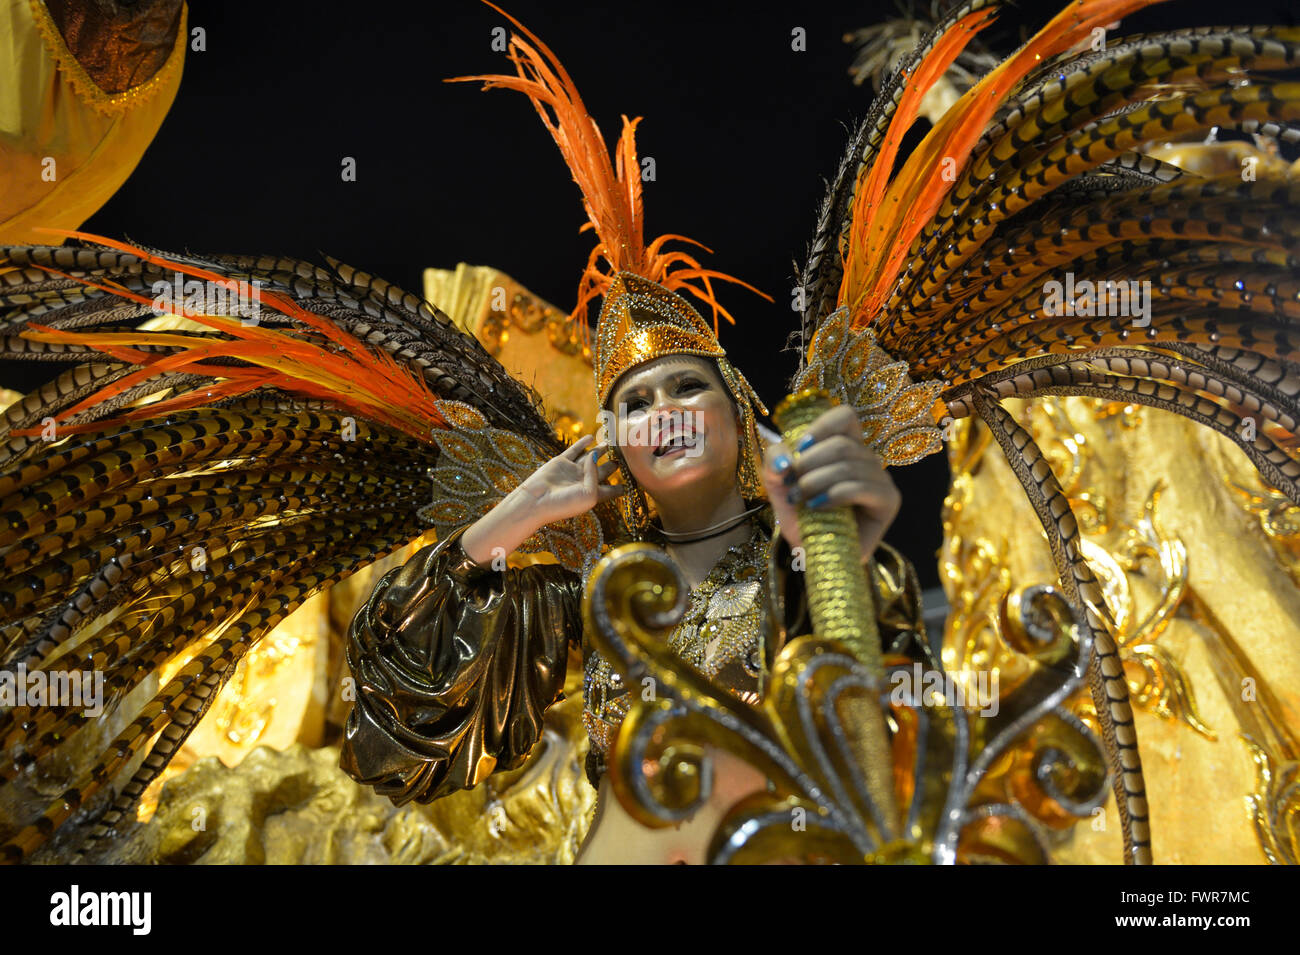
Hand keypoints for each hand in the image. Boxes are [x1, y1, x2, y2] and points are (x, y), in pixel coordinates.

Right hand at [461, 433, 624, 565]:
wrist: (536, 501)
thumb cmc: (564, 504)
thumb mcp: (589, 494)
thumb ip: (596, 474)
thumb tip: (595, 454)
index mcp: (594, 494)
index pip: (613, 489)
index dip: (623, 484)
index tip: (637, 478)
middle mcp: (585, 482)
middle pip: (605, 471)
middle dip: (615, 464)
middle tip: (627, 453)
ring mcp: (573, 471)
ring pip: (591, 457)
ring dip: (602, 449)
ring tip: (612, 441)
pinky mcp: (562, 461)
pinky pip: (575, 449)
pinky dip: (584, 442)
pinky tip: (592, 437)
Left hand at [760, 404, 900, 563]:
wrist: (809, 551)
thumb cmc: (799, 514)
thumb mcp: (778, 482)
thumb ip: (775, 460)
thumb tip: (785, 459)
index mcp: (845, 445)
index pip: (845, 416)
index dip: (821, 427)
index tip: (799, 449)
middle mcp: (866, 459)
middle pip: (842, 444)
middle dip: (809, 463)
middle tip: (792, 483)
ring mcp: (881, 479)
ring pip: (849, 466)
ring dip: (816, 481)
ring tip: (799, 498)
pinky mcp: (888, 502)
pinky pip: (862, 487)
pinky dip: (834, 494)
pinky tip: (817, 506)